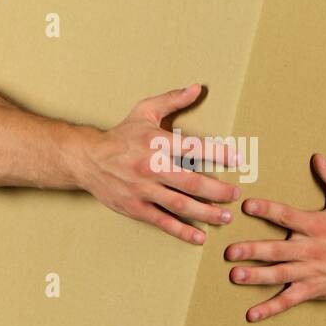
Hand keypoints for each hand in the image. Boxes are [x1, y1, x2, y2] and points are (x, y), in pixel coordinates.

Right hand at [75, 83, 240, 244]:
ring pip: (180, 204)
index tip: (238, 160)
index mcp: (156, 142)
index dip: (219, 154)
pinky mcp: (135, 208)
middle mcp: (151, 167)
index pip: (194, 148)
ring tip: (225, 217)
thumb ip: (172, 99)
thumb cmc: (121, 136)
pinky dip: (182, 231)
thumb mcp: (145, 111)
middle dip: (218, 190)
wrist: (87, 159)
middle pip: (192, 182)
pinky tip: (200, 236)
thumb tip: (198, 88)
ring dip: (207, 213)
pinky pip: (163, 221)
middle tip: (235, 195)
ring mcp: (143, 190)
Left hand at [224, 153, 325, 320]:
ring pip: (279, 275)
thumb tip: (317, 157)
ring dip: (256, 276)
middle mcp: (310, 250)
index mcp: (316, 226)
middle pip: (277, 250)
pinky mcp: (311, 289)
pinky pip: (288, 300)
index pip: (287, 216)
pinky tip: (252, 314)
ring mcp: (309, 272)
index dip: (267, 210)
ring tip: (235, 276)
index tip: (247, 205)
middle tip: (230, 252)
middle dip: (252, 251)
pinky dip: (270, 308)